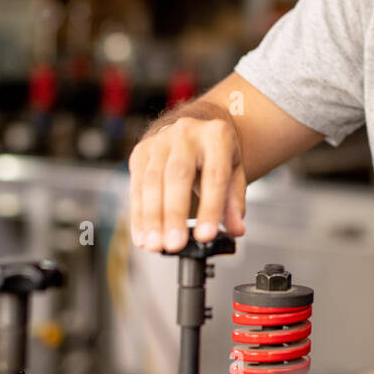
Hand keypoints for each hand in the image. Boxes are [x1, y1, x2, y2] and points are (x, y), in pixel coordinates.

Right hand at [127, 106, 246, 252]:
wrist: (192, 128)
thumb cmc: (214, 155)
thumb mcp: (234, 171)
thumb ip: (235, 201)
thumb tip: (236, 229)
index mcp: (217, 135)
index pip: (215, 175)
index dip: (210, 208)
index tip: (206, 236)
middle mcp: (186, 133)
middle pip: (178, 175)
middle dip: (174, 213)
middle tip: (174, 244)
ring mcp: (160, 141)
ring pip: (153, 181)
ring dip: (152, 217)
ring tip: (155, 245)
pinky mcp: (141, 152)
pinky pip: (137, 186)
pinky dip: (138, 215)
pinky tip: (142, 236)